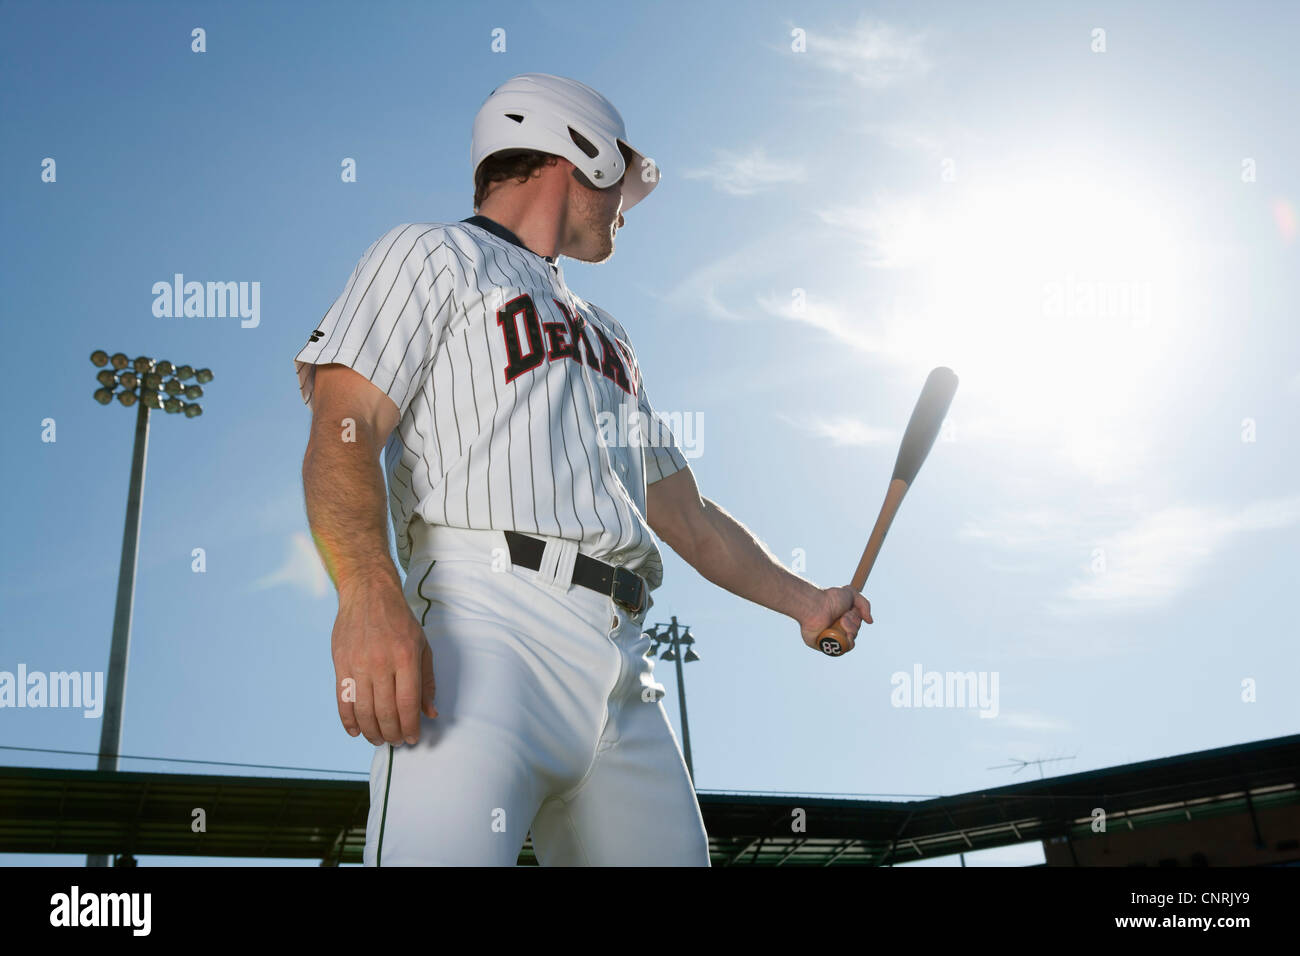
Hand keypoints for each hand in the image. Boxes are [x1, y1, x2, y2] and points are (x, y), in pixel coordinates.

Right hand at [331, 579, 437, 745]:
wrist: (368, 593)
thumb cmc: (399, 620)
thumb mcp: (422, 645)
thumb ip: (427, 680)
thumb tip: (431, 712)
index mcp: (406, 657)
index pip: (408, 704)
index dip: (410, 726)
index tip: (412, 738)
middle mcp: (382, 662)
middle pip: (385, 711)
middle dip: (392, 733)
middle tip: (395, 741)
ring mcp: (358, 664)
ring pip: (364, 710)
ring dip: (372, 731)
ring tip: (378, 739)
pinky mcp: (341, 663)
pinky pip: (343, 700)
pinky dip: (349, 720)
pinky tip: (356, 731)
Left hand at [799, 586, 872, 654]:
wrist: (815, 606)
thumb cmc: (830, 598)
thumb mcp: (851, 594)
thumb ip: (865, 604)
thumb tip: (870, 621)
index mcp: (842, 617)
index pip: (856, 624)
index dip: (856, 619)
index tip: (849, 611)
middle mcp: (836, 627)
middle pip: (854, 633)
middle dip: (852, 625)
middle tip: (842, 618)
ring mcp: (830, 636)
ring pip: (850, 643)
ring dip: (850, 632)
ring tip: (840, 623)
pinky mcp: (824, 645)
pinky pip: (839, 650)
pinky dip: (845, 644)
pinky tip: (842, 635)